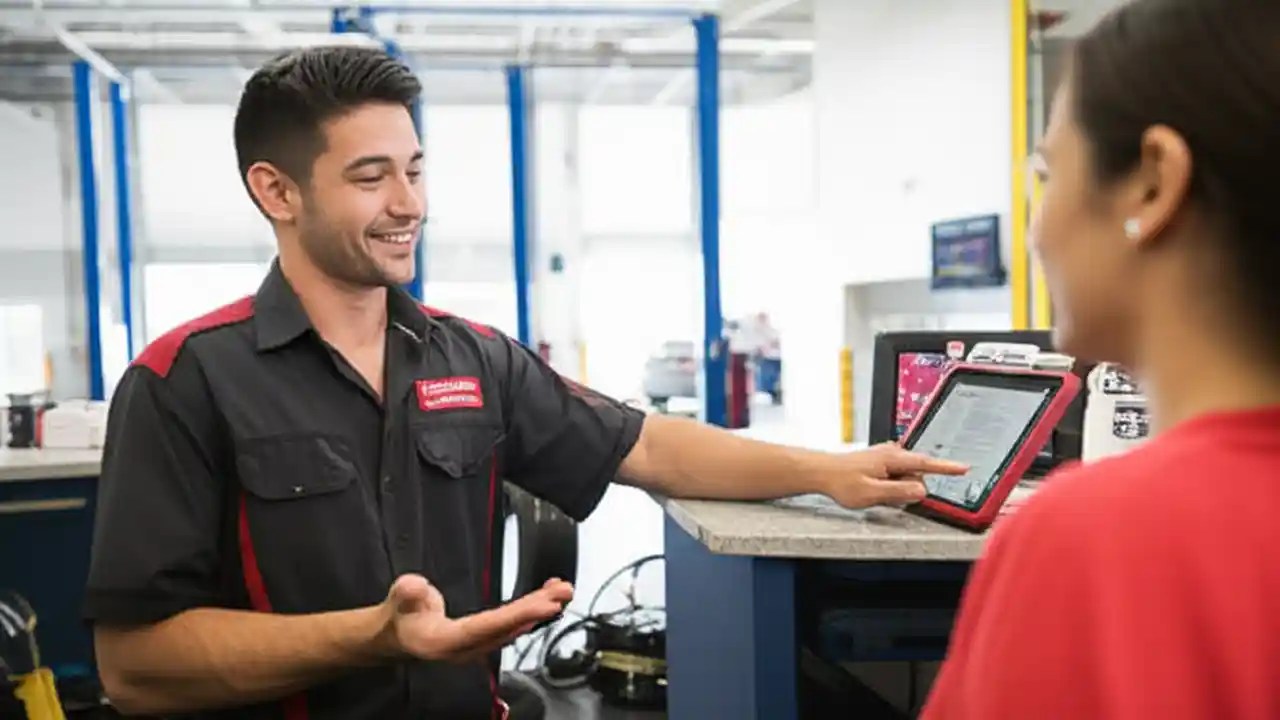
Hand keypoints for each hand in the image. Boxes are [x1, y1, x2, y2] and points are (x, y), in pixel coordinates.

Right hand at [377, 574, 571, 663]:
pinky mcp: (484, 639)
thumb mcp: (398, 600)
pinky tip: (546, 599)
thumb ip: (407, 593)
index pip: (487, 627)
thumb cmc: (401, 618)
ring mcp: (477, 646)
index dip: (517, 616)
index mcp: (446, 641)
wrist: (399, 635)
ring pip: (513, 627)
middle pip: (507, 628)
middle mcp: (467, 649)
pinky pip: (511, 625)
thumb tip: (414, 585)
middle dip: (537, 610)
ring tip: (562, 590)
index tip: (544, 605)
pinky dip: (531, 611)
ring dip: (539, 609)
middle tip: (562, 593)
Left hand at [824, 443, 968, 508]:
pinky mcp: (879, 463)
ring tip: (873, 494)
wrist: (821, 472)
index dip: (947, 467)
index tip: (965, 468)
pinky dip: (890, 487)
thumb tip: (921, 490)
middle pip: (915, 474)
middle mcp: (891, 454)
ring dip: (896, 490)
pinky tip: (873, 491)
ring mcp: (885, 457)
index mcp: (892, 459)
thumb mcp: (872, 493)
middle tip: (885, 497)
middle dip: (909, 489)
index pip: (927, 463)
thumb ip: (899, 491)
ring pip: (904, 478)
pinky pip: (894, 478)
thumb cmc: (842, 481)